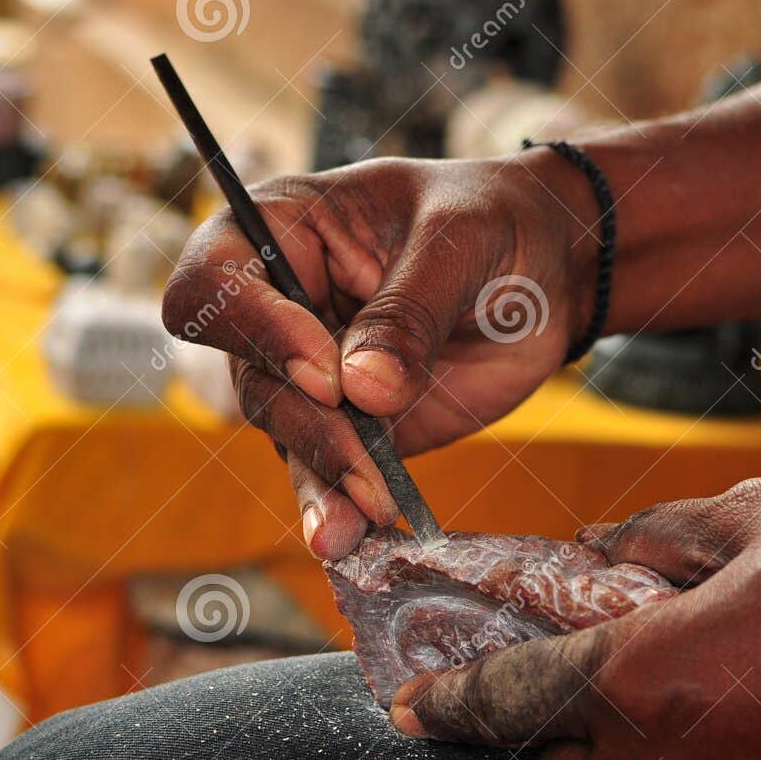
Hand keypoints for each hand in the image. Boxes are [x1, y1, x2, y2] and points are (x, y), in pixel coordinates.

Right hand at [162, 153, 595, 558]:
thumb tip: (362, 390)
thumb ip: (409, 309)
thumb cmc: (495, 221)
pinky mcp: (346, 426)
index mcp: (281, 229)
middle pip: (249, 373)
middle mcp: (276, 303)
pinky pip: (324, 471)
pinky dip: (336, 505)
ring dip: (324, 474)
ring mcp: (307, 371)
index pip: (213, 283)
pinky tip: (350, 538)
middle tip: (369, 461)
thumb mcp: (460, 241)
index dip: (255, 330)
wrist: (547, 271)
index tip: (328, 372)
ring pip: (284, 431)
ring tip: (371, 510)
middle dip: (308, 423)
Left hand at [388, 478, 760, 759]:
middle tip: (573, 705)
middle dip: (547, 748)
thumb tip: (607, 550)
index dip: (448, 702)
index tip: (409, 705)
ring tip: (680, 716)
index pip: (508, 701)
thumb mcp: (760, 520)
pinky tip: (747, 746)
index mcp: (639, 680)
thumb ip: (660, 536)